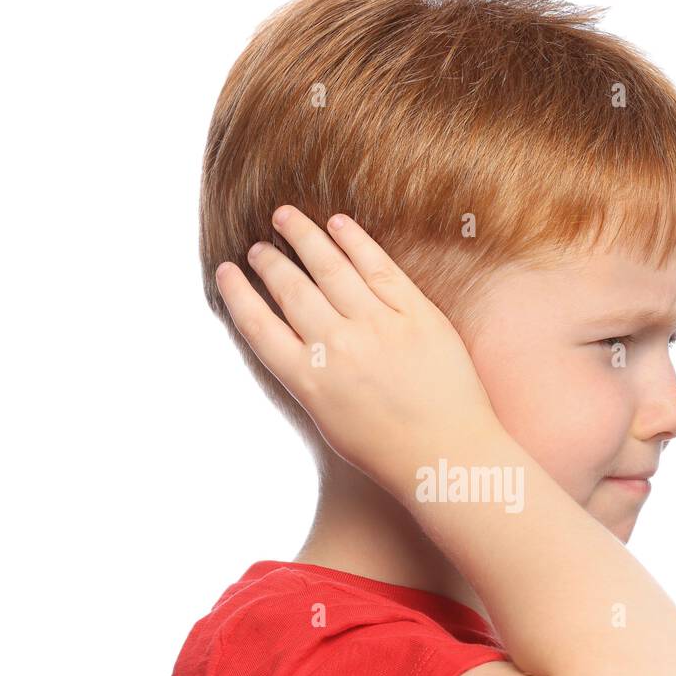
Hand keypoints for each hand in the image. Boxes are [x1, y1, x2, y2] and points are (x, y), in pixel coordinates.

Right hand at [215, 207, 499, 493]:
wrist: (449, 457)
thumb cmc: (389, 451)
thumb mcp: (329, 422)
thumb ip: (308, 377)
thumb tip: (293, 339)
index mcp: (309, 381)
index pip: (258, 325)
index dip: (237, 293)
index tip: (226, 271)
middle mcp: (337, 348)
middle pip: (291, 289)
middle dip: (269, 262)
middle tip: (259, 247)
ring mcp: (378, 327)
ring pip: (329, 267)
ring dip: (302, 236)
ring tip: (286, 217)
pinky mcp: (416, 314)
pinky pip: (378, 265)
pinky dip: (353, 240)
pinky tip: (336, 224)